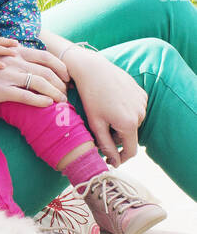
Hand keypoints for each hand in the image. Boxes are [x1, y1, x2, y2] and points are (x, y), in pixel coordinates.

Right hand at [0, 53, 67, 108]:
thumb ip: (10, 59)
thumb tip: (23, 66)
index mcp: (13, 52)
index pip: (45, 56)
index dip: (59, 66)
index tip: (66, 75)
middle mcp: (14, 61)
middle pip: (47, 70)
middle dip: (61, 82)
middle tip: (67, 91)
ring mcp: (9, 75)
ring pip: (41, 83)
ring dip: (55, 93)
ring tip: (62, 101)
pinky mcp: (2, 91)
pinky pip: (28, 96)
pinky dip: (41, 100)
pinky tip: (49, 105)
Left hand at [63, 47, 147, 164]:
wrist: (94, 70)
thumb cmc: (91, 97)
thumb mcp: (96, 124)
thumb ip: (106, 146)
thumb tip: (115, 163)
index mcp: (129, 124)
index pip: (131, 151)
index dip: (121, 158)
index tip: (111, 160)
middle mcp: (140, 114)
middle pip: (130, 136)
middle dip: (117, 137)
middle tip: (100, 127)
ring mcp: (143, 102)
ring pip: (133, 123)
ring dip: (121, 124)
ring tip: (105, 112)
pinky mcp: (142, 93)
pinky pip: (135, 109)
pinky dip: (126, 111)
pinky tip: (112, 102)